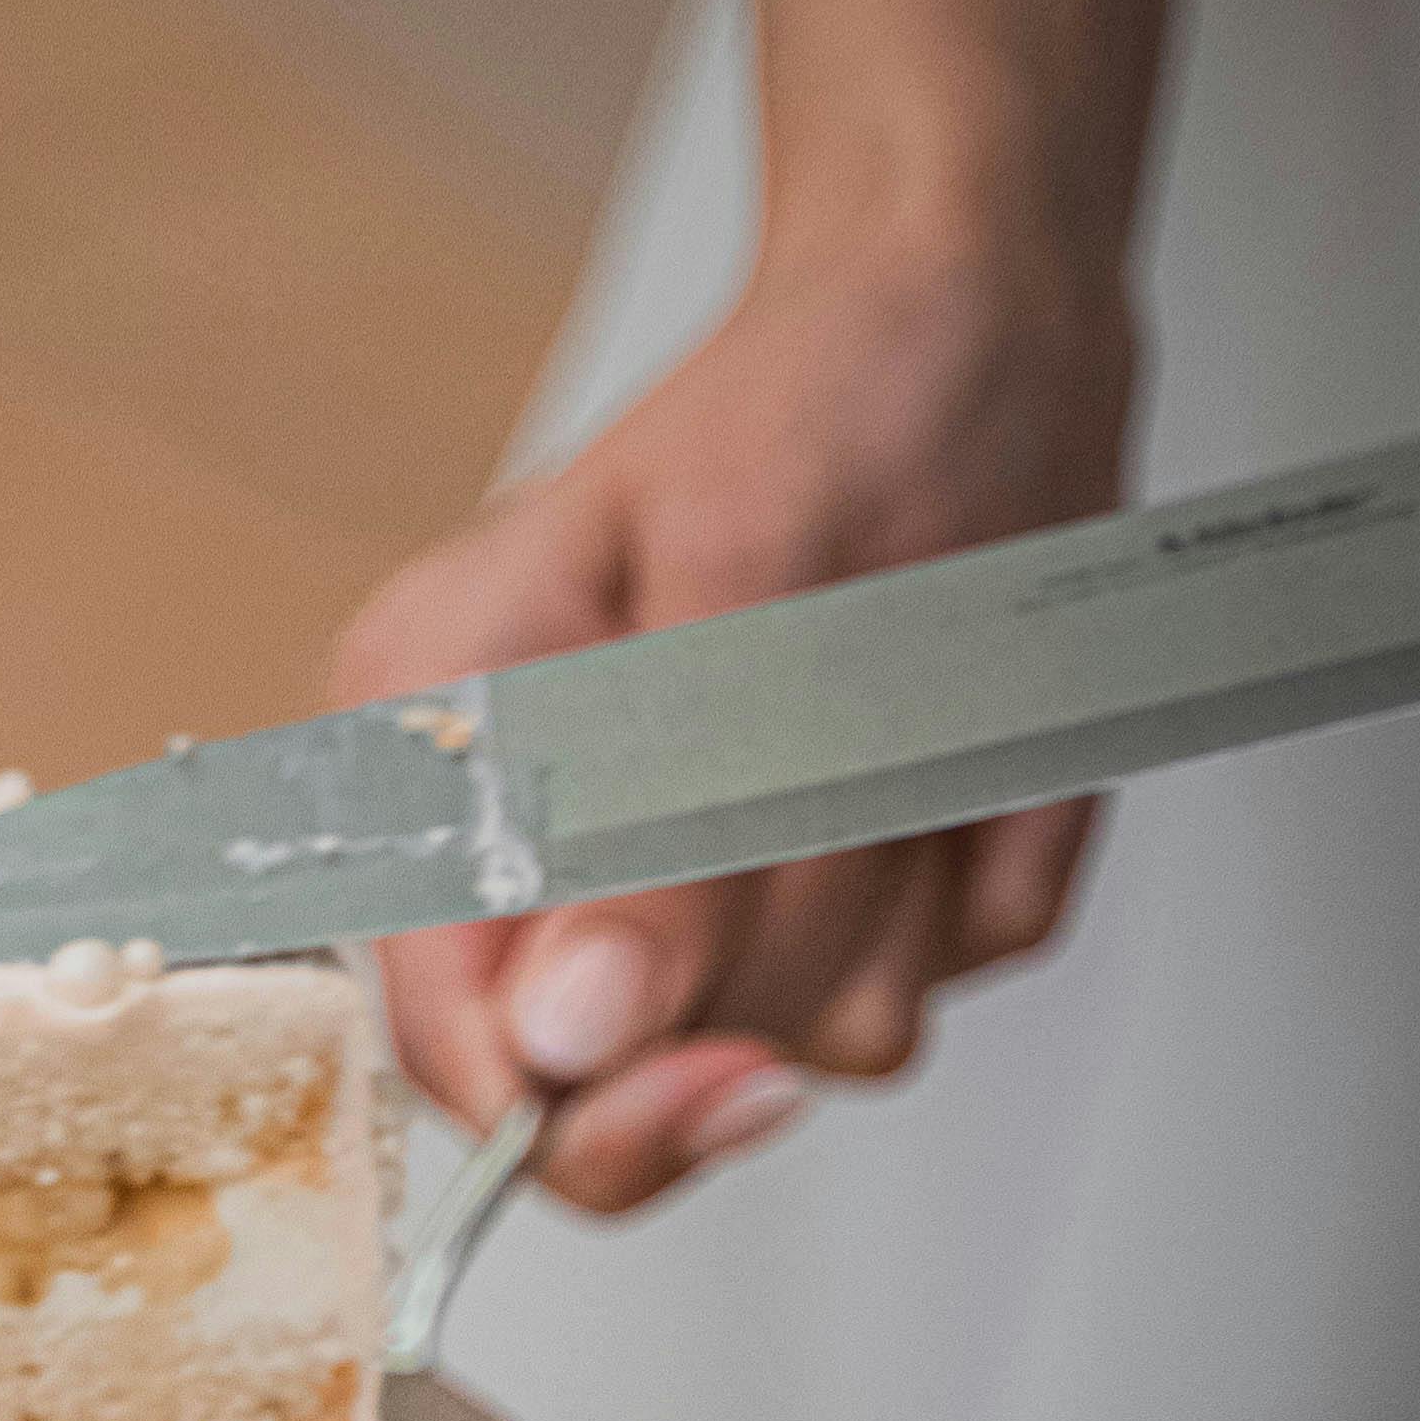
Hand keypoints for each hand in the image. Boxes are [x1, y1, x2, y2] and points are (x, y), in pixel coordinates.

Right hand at [331, 230, 1137, 1205]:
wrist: (978, 317)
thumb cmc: (838, 389)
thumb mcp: (743, 582)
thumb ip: (652, 832)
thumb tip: (569, 1031)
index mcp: (440, 758)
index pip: (459, 1046)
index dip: (585, 1103)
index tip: (733, 1072)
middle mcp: (543, 845)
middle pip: (645, 1068)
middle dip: (783, 944)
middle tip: (859, 769)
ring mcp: (689, 884)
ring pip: (807, 1035)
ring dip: (900, 895)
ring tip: (914, 712)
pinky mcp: (822, 897)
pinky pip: (923, 980)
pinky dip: (976, 874)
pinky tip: (962, 735)